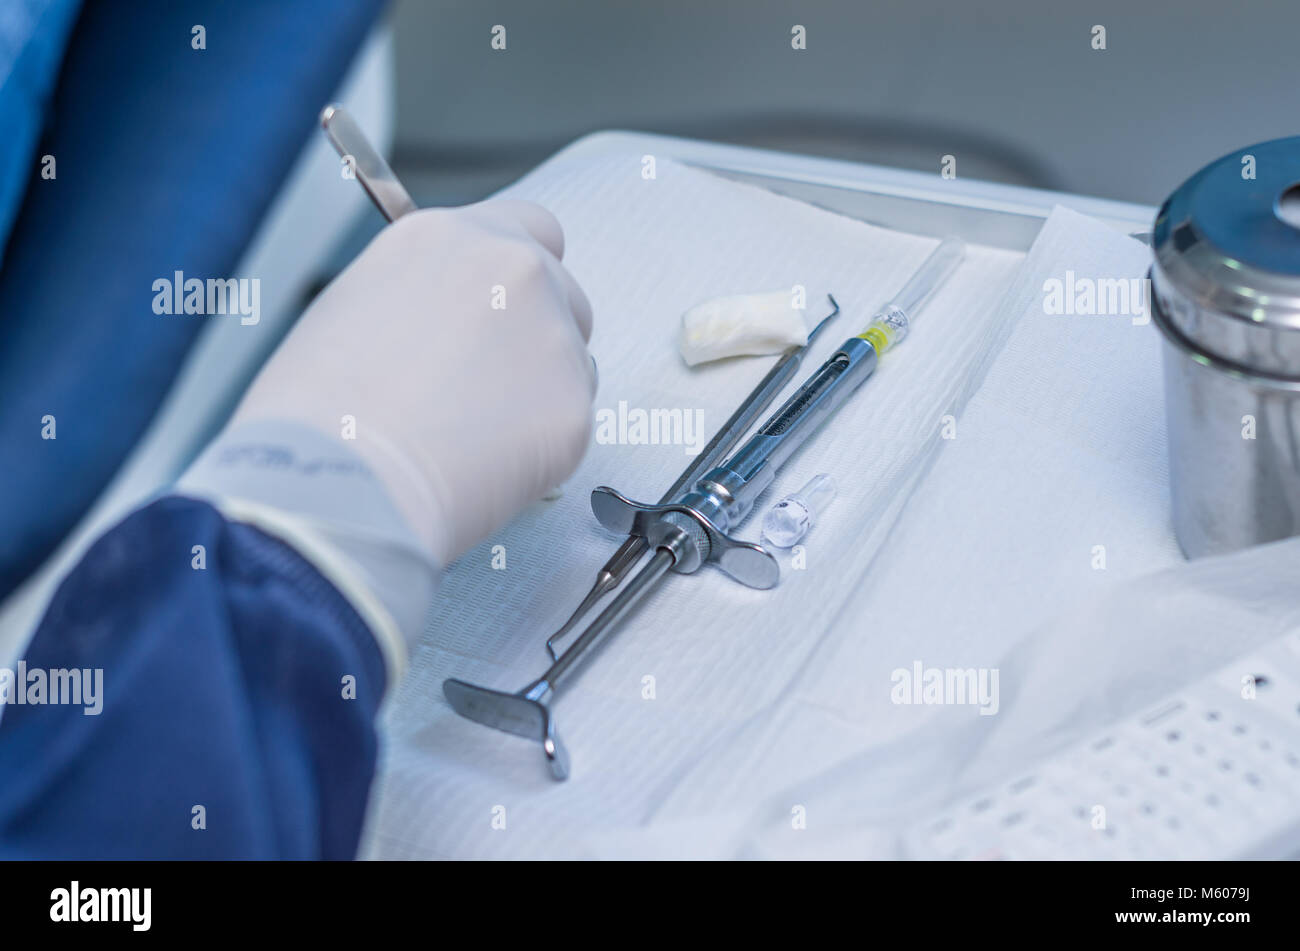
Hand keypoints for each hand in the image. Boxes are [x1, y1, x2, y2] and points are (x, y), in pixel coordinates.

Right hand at [228, 200, 594, 565]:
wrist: (338, 482)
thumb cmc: (319, 414)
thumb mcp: (354, 311)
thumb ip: (426, 297)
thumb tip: (453, 324)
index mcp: (448, 236)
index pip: (530, 227)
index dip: (520, 274)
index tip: (507, 308)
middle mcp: (513, 268)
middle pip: (564, 291)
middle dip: (537, 335)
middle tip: (488, 387)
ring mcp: (552, 334)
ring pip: (573, 361)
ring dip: (540, 392)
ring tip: (470, 435)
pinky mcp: (574, 405)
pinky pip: (573, 423)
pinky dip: (542, 447)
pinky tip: (483, 465)